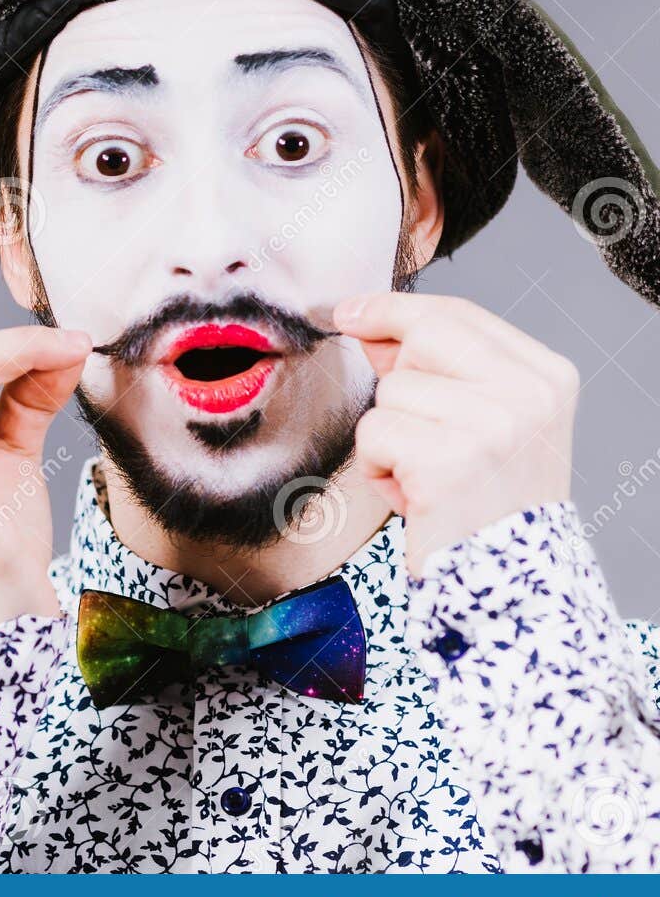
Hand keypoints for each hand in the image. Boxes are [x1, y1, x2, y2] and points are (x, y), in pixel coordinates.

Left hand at [333, 292, 578, 576]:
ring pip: (391, 391)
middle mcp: (528, 394)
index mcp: (545, 376)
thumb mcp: (481, 423)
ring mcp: (491, 425)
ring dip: (389, 437)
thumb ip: (432, 366)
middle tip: (415, 430)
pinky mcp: (448, 461)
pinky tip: (413, 495)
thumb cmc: (485, 502)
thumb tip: (365, 320)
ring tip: (426, 476)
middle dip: (395, 375)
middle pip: (422, 337)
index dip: (394, 309)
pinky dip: (378, 468)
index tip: (350, 311)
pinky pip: (375, 434)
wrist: (510, 587)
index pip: (458, 314)